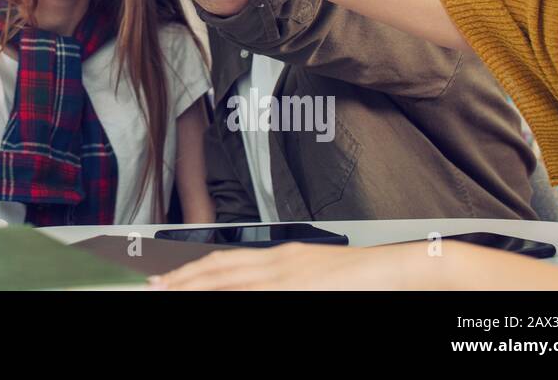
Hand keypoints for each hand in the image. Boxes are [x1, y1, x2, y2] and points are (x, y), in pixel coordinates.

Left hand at [152, 241, 433, 290]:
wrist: (403, 269)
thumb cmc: (365, 278)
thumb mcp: (315, 276)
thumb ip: (285, 281)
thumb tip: (255, 288)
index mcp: (283, 256)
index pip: (225, 262)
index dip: (193, 271)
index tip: (167, 279)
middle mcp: (281, 262)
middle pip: (220, 270)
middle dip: (183, 279)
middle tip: (154, 288)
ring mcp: (290, 276)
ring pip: (231, 281)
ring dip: (198, 287)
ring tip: (169, 293)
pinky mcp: (301, 288)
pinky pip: (257, 295)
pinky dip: (233, 298)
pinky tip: (216, 301)